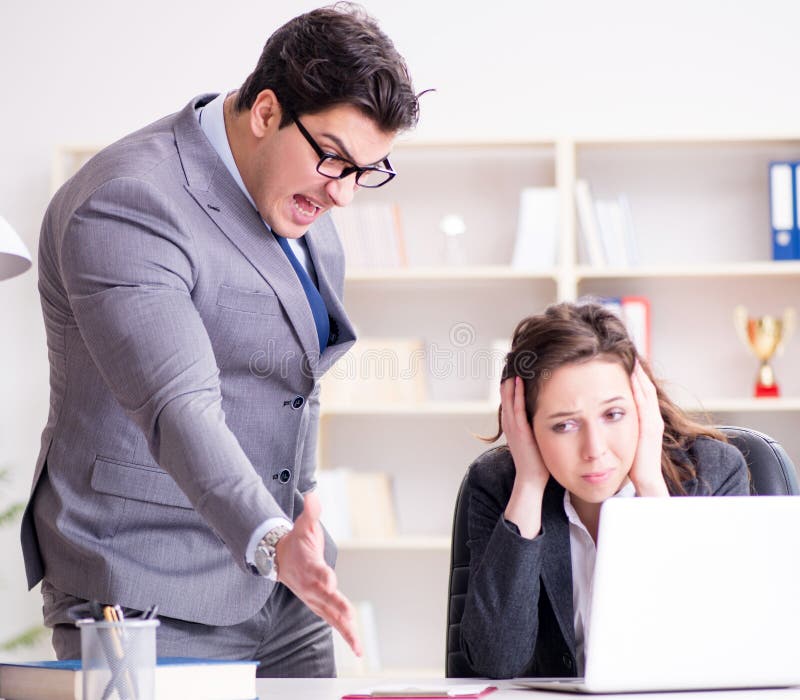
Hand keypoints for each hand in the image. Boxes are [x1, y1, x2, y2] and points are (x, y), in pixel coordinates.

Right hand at [275, 491, 362, 656]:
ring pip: (331, 616)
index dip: (324, 577)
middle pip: (326, 599)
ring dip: (344, 629)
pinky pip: (334, 621)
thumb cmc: (298, 542)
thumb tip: (313, 496)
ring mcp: (316, 599)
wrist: (280, 560)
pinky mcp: (321, 606)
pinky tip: (357, 646)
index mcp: (310, 567)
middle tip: (350, 619)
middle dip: (338, 609)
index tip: (330, 581)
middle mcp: (312, 586)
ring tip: (357, 644)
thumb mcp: (304, 525)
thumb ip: (311, 512)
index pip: (317, 572)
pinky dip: (345, 633)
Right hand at [501, 376, 549, 536]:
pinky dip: (516, 394)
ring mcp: (513, 427)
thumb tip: (553, 413)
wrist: (532, 480)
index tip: (518, 367)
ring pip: (509, 398)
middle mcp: (511, 423)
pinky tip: (519, 382)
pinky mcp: (519, 431)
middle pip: (506, 394)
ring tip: (514, 363)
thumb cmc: (539, 462)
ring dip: (511, 381)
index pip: (511, 398)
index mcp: (514, 424)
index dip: (512, 383)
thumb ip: (541, 425)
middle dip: (510, 376)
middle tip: (514, 359)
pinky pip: (517, 408)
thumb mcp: (538, 438)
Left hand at [629, 362, 668, 496]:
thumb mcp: (626, 439)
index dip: (633, 375)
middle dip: (636, 369)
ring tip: (630, 356)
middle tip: (627, 350)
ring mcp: (653, 421)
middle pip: (645, 386)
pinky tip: (632, 374)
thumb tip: (604, 416)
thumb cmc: (633, 464)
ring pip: (646, 390)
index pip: (641, 391)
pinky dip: (639, 386)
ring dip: (638, 373)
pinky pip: (645, 401)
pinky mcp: (650, 426)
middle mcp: (652, 417)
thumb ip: (619, 426)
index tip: (622, 360)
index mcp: (646, 420)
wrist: (645, 481)